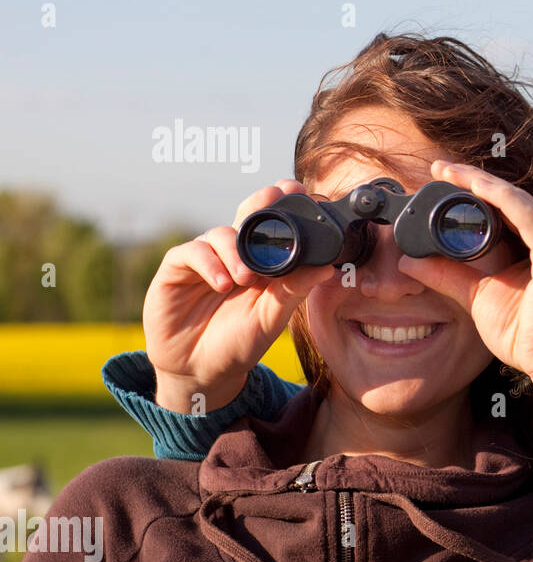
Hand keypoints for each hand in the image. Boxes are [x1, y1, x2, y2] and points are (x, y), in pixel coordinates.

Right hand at [144, 180, 334, 412]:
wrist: (202, 371)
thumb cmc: (239, 342)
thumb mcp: (272, 317)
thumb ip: (295, 290)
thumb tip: (327, 267)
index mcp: (262, 262)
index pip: (273, 226)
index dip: (283, 204)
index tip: (298, 190)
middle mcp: (234, 255)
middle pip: (245, 216)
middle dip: (260, 203)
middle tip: (273, 197)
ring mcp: (205, 260)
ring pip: (220, 234)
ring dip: (236, 250)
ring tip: (246, 278)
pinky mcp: (176, 270)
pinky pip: (192, 252)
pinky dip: (209, 263)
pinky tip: (222, 283)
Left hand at [397, 161, 532, 417]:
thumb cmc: (528, 336)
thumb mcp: (478, 296)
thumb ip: (449, 275)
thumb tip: (411, 261)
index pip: (510, 206)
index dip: (477, 189)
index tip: (441, 176)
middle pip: (513, 197)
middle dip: (474, 179)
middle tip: (438, 166)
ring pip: (517, 199)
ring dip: (482, 182)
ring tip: (449, 170)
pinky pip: (526, 215)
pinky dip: (499, 197)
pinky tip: (475, 186)